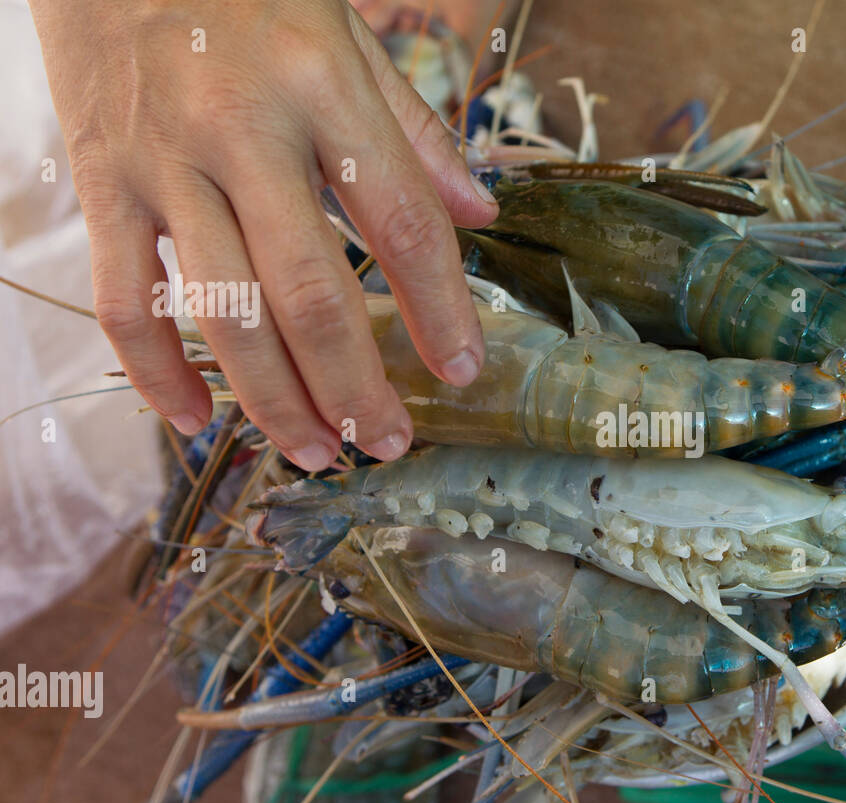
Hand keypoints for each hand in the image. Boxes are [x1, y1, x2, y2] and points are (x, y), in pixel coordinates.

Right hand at [30, 0, 497, 469]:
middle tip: (389, 440)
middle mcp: (243, 130)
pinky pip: (124, 300)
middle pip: (312, 293)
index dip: (440, 310)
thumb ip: (414, 129)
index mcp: (322, 88)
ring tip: (320, 451)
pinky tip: (195, 419)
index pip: (403, 224)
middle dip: (357, 386)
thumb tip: (480, 212)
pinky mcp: (99, 182)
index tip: (463, 369)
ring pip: (224, 314)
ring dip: (274, 402)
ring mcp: (163, 161)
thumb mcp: (345, 35)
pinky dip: (157, 372)